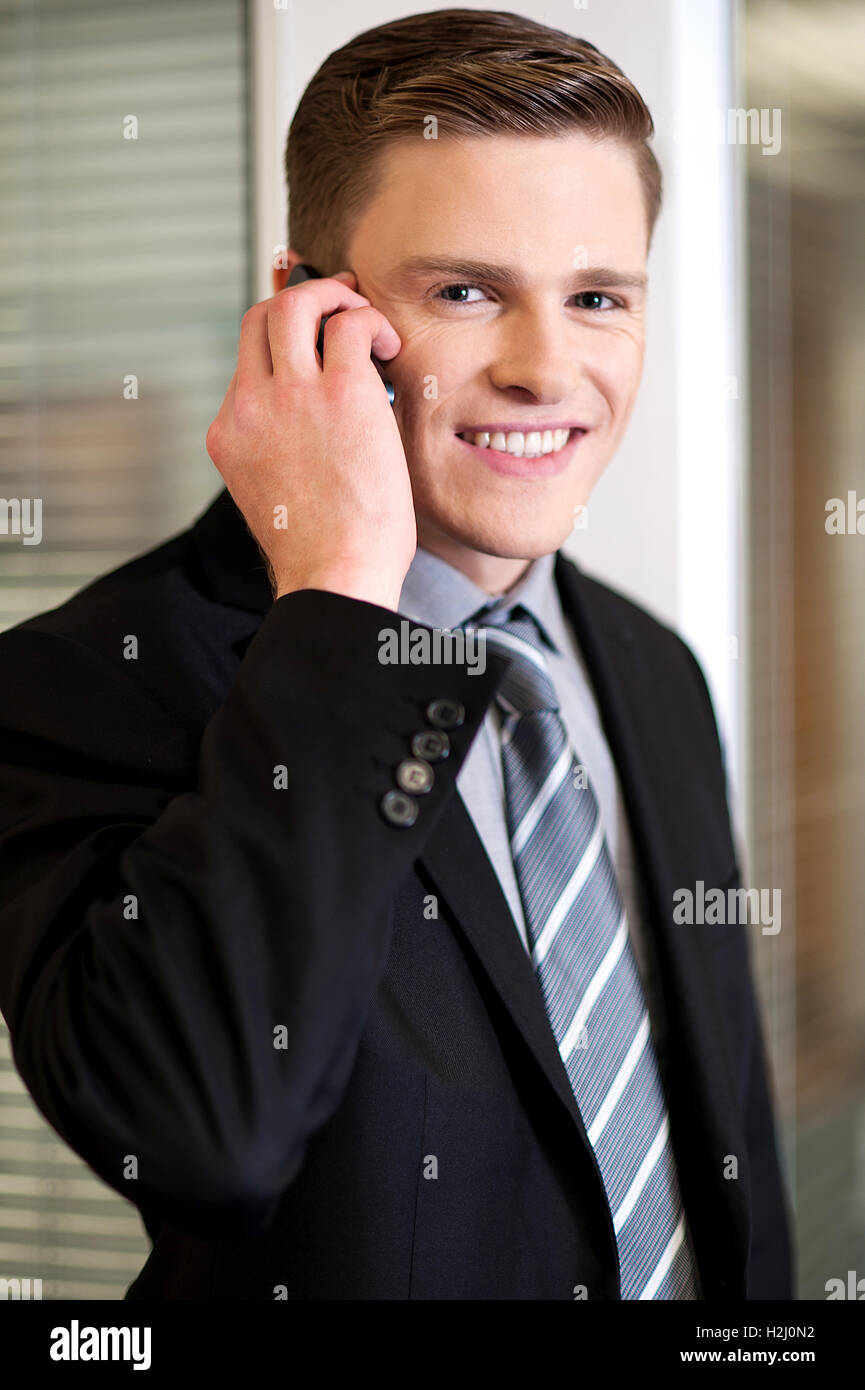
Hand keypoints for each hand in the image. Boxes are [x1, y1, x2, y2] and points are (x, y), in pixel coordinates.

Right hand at [205, 270, 414, 609]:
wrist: (335, 577)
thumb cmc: (323, 554)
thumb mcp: (275, 499)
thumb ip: (279, 455)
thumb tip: (313, 433)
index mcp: (231, 435)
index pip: (247, 368)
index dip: (284, 350)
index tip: (315, 347)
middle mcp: (250, 407)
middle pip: (258, 319)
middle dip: (299, 300)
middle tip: (338, 303)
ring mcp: (290, 395)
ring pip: (292, 305)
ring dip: (331, 294)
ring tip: (363, 313)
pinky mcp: (340, 391)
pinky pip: (350, 324)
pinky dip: (371, 321)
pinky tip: (390, 347)